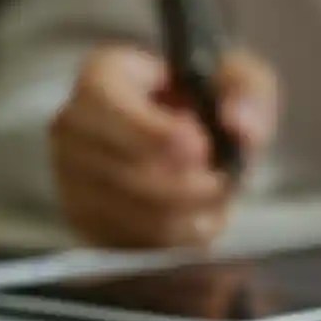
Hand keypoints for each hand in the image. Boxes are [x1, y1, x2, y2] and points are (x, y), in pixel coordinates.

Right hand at [50, 45, 278, 247]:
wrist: (186, 137)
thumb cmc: (204, 101)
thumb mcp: (236, 79)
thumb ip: (249, 92)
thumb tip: (241, 126)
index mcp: (102, 77)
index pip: (104, 103)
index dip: (152, 131)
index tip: (201, 147)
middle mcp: (73, 127)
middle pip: (124, 169)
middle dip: (189, 183)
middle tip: (224, 178)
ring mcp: (71, 178)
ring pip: (133, 212)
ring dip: (191, 211)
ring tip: (216, 194)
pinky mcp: (84, 221)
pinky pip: (134, 242)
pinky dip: (180, 237)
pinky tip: (199, 217)